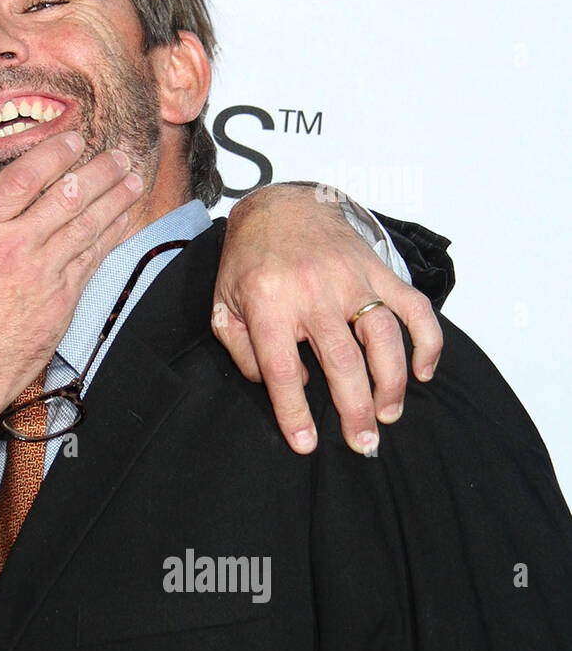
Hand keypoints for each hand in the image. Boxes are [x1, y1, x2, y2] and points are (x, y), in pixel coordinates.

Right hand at [0, 132, 143, 433]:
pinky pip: (93, 258)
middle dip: (98, 170)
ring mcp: (42, 273)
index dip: (54, 154)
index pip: (24, 176)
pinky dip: (111, 234)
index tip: (73, 140)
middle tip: (117, 154)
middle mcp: (14, 245)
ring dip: (116, 197)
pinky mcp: (61, 300)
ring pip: (88, 224)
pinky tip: (123, 220)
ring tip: (133, 177)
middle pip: (67, 195)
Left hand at [213, 183, 443, 454]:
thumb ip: (243, 350)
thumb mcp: (224, 305)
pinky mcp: (378, 270)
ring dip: (392, 382)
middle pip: (341, 361)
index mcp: (268, 303)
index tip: (307, 444)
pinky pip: (413, 307)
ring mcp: (351, 279)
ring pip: (383, 337)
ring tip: (389, 415)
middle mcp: (313, 292)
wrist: (278, 205)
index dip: (294, 411)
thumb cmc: (248, 262)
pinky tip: (423, 372)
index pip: (281, 369)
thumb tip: (282, 384)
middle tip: (364, 444)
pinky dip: (426, 341)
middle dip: (355, 409)